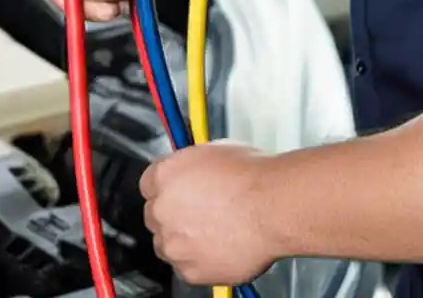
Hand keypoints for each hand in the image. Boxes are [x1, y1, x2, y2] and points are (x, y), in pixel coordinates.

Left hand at [140, 142, 280, 285]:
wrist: (273, 207)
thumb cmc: (254, 178)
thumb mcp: (216, 152)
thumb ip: (194, 167)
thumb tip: (196, 172)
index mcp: (165, 175)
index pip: (149, 184)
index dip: (167, 189)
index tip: (180, 193)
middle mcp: (162, 209)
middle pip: (155, 216)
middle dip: (174, 216)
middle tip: (202, 214)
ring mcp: (173, 243)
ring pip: (168, 245)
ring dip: (185, 241)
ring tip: (217, 233)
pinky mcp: (189, 270)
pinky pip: (187, 268)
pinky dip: (202, 262)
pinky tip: (223, 248)